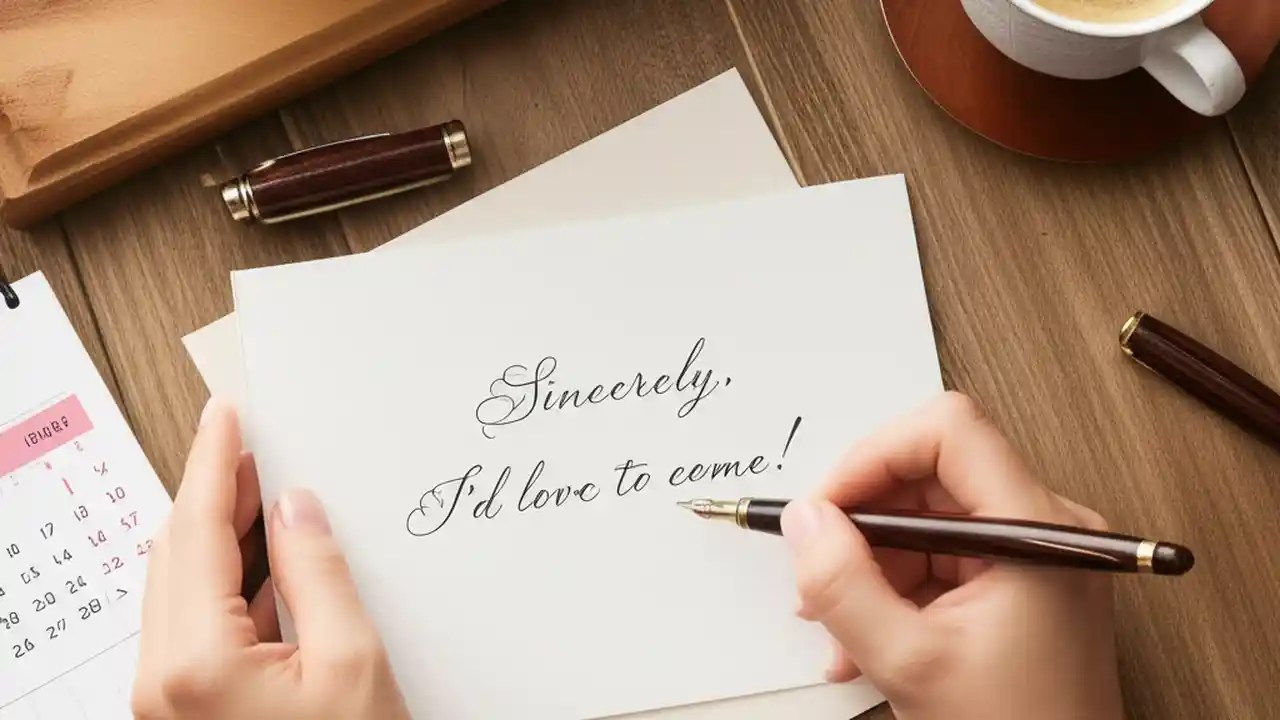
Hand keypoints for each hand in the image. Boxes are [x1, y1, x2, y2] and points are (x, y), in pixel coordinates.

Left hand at [132, 399, 408, 719]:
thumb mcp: (354, 662)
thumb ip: (319, 572)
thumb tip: (295, 507)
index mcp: (196, 665)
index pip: (195, 532)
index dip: (215, 463)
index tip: (227, 415)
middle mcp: (161, 683)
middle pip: (174, 554)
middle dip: (213, 492)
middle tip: (255, 445)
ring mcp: (166, 701)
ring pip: (179, 587)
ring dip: (217, 534)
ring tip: (263, 491)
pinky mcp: (184, 711)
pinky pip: (192, 623)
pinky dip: (222, 580)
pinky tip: (263, 561)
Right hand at [782, 392, 1123, 719]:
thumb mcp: (909, 661)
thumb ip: (844, 585)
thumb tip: (804, 520)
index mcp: (1039, 530)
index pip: (949, 431)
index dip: (875, 455)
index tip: (828, 505)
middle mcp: (1045, 529)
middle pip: (930, 474)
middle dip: (862, 522)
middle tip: (819, 566)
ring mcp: (1033, 556)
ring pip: (925, 519)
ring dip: (870, 567)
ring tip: (840, 630)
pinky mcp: (1017, 584)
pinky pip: (938, 558)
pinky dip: (893, 590)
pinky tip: (867, 640)